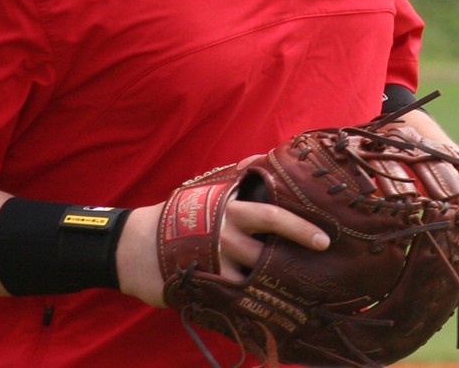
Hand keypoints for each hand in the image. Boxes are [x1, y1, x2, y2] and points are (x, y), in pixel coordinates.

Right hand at [117, 195, 328, 307]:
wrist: (134, 244)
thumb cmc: (179, 216)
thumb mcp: (206, 190)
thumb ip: (236, 177)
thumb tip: (260, 158)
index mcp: (231, 209)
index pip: (273, 216)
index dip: (300, 227)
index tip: (324, 239)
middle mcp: (226, 234)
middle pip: (268, 251)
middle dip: (291, 258)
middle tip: (316, 264)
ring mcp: (216, 261)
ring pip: (255, 275)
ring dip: (271, 280)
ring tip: (291, 287)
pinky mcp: (206, 284)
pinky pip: (236, 294)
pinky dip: (249, 297)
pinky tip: (260, 300)